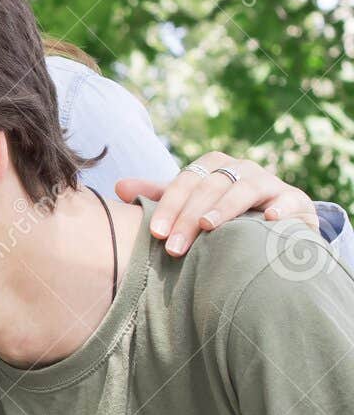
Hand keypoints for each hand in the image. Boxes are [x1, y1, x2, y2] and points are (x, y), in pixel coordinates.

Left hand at [118, 151, 318, 254]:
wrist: (273, 223)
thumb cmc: (221, 213)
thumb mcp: (190, 203)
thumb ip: (158, 195)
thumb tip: (118, 187)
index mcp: (213, 167)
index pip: (186, 181)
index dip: (170, 205)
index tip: (157, 234)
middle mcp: (241, 169)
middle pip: (211, 187)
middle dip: (190, 217)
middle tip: (174, 248)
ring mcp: (270, 183)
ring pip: (246, 188)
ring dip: (226, 207)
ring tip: (209, 226)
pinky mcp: (296, 201)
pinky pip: (290, 201)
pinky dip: (282, 208)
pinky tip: (271, 221)